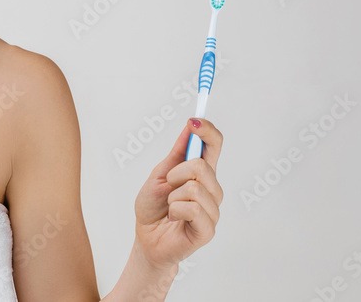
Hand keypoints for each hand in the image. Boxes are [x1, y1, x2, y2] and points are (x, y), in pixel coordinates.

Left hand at [132, 117, 223, 270]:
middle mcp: (212, 190)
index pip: (214, 146)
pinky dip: (175, 209)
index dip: (208, 131)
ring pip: (196, 187)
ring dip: (173, 194)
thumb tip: (190, 127)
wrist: (146, 238)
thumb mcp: (160, 174)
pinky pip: (192, 208)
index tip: (194, 121)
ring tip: (170, 205)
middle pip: (203, 165)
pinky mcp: (208, 229)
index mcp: (201, 174)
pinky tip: (173, 217)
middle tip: (168, 186)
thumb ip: (177, 153)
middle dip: (177, 172)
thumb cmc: (153, 208)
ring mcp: (212, 210)